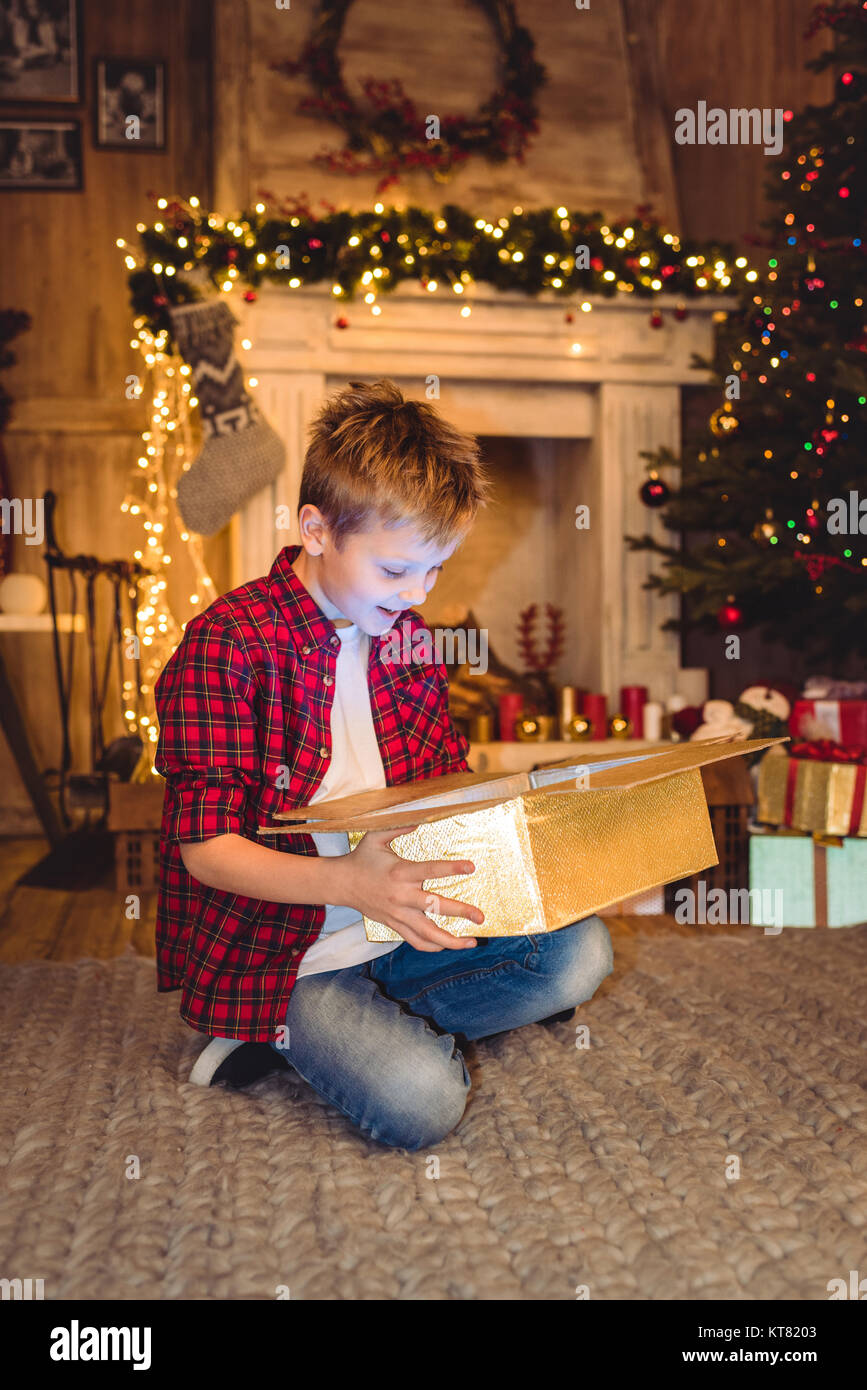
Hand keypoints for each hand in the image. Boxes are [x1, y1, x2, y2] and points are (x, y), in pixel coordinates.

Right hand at [338, 824, 483, 951]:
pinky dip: (432, 946)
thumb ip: (399, 826)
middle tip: (481, 916)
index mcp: (400, 872)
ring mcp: (398, 914)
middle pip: (435, 907)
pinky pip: (415, 941)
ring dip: (451, 940)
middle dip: (460, 912)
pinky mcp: (394, 925)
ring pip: (427, 933)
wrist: (341, 884)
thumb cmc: (362, 858)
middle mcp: (401, 896)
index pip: (430, 870)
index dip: (451, 868)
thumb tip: (421, 817)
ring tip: (472, 941)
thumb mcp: (375, 836)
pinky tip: (448, 945)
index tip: (471, 867)